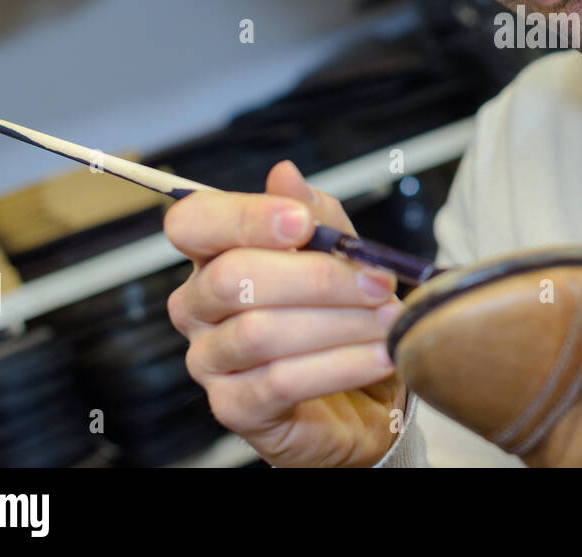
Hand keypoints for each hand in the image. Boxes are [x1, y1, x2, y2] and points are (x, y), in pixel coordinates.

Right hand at [164, 159, 407, 466]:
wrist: (364, 395)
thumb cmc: (341, 316)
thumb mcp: (341, 254)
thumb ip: (317, 215)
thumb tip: (284, 174)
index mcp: (214, 255)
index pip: (193, 223)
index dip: (242, 218)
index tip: (302, 224)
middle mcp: (198, 306)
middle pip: (233, 277)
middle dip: (318, 277)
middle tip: (378, 281)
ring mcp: (210, 360)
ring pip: (260, 331)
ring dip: (339, 322)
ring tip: (388, 319)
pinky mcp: (234, 407)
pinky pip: (280, 381)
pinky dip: (340, 365)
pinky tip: (379, 356)